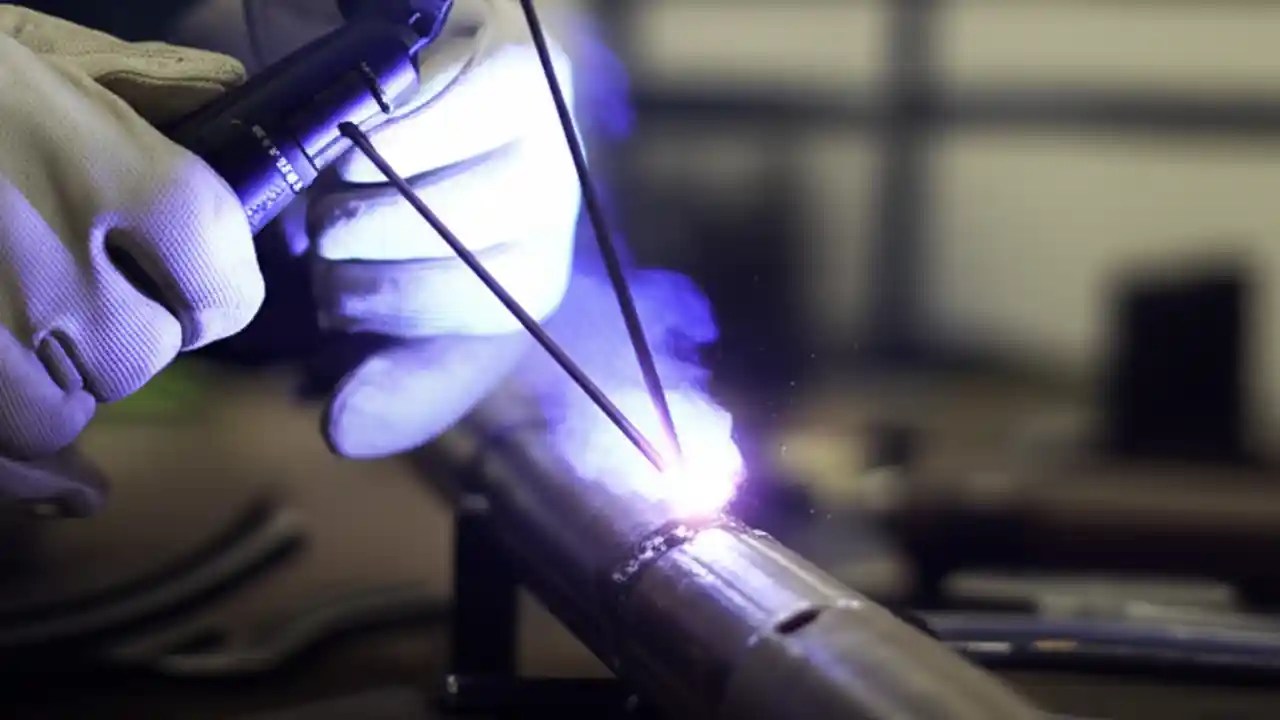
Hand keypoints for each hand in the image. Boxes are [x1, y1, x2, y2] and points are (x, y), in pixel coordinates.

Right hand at [0, 7, 261, 463]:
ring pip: (58, 418)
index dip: (220, 291)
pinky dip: (26, 478)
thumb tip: (225, 97)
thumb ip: (142, 85)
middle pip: (139, 356)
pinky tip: (62, 486)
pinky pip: (0, 464)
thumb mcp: (39, 57)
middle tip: (89, 299)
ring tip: (26, 338)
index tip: (204, 288)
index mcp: (99, 169)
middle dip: (127, 337)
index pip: (219, 276)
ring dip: (55, 390)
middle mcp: (44, 263)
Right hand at [302, 0, 580, 457]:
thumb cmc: (374, 168)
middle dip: (358, 278)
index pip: (476, 361)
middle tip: (324, 243)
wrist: (389, 45)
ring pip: (440, 216)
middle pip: (453, 291)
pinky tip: (361, 131)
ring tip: (335, 184)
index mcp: (517, 283)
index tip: (341, 418)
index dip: (409, 392)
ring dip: (356, 205)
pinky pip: (443, 127)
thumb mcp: (369, 272)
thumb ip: (377, 353)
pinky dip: (380, 136)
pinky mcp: (530, 75)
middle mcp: (551, 228)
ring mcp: (551, 150)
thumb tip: (344, 430)